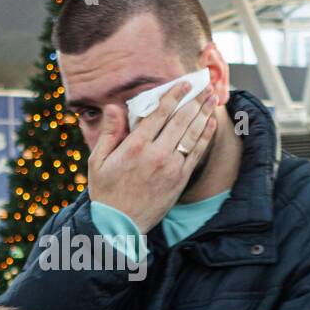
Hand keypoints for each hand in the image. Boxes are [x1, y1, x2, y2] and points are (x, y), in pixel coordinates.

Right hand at [86, 83, 219, 234]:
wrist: (119, 225)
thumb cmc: (106, 192)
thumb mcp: (98, 160)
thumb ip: (109, 132)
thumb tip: (114, 106)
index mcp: (135, 146)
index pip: (159, 114)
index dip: (174, 95)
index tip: (184, 84)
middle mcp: (156, 154)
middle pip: (181, 120)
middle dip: (194, 100)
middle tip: (205, 86)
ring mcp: (171, 167)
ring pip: (192, 134)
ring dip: (204, 114)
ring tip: (211, 99)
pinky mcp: (180, 179)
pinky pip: (196, 153)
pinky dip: (205, 136)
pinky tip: (210, 123)